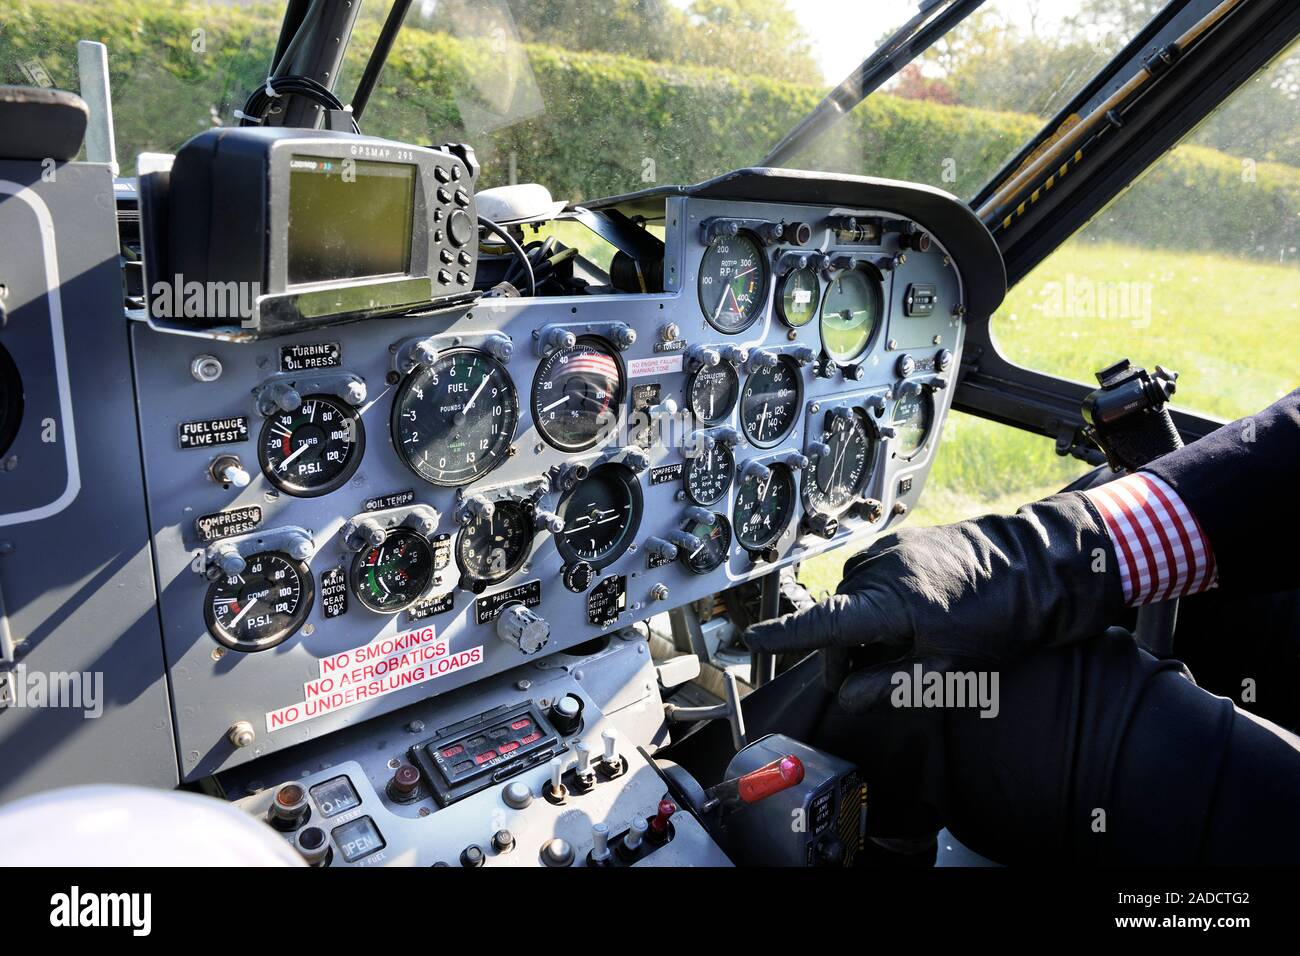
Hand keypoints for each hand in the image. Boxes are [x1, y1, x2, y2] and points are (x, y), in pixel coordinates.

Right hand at [744, 493, 1123, 709]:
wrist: (1039, 567)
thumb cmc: (1001, 620)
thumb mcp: (950, 669)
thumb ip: (891, 685)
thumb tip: (847, 697)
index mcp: (891, 602)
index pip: (824, 624)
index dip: (787, 636)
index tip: (752, 639)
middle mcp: (881, 569)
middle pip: (837, 620)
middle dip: (844, 654)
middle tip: (873, 681)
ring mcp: (891, 550)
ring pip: (852, 601)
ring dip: (861, 629)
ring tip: (904, 646)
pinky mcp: (901, 541)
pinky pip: (869, 579)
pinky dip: (875, 605)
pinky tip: (909, 619)